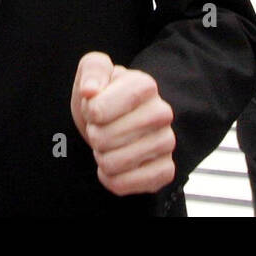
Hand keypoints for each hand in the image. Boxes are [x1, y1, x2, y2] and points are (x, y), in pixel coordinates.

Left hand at [70, 52, 175, 195]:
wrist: (116, 122)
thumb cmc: (104, 95)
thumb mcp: (93, 71)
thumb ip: (92, 71)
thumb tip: (90, 90)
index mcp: (145, 85)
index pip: (99, 110)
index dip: (88, 113)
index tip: (94, 108)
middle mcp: (162, 113)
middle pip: (105, 139)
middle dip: (94, 135)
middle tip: (101, 128)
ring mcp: (166, 142)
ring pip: (113, 164)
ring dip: (102, 157)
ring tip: (109, 145)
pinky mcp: (166, 170)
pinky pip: (126, 184)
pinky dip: (111, 179)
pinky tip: (115, 166)